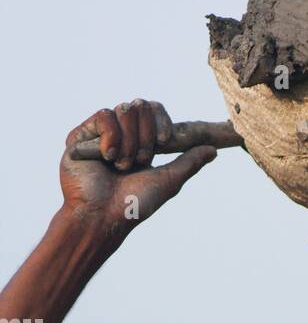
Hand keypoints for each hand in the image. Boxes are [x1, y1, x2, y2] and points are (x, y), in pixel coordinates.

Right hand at [60, 100, 216, 232]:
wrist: (104, 215)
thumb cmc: (135, 204)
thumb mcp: (169, 181)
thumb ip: (189, 163)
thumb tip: (213, 150)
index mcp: (141, 142)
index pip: (154, 110)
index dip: (163, 121)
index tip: (166, 142)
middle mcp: (121, 134)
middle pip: (142, 106)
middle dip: (146, 137)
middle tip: (139, 161)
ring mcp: (101, 134)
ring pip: (124, 109)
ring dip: (129, 142)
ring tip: (121, 166)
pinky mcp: (80, 135)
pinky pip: (104, 116)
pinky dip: (111, 137)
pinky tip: (107, 158)